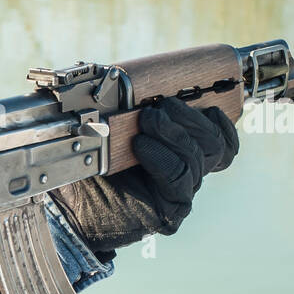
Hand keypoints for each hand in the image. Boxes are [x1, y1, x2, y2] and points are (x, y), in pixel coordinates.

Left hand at [57, 97, 239, 258]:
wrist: (71, 206)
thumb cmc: (92, 167)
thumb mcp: (113, 129)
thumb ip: (133, 108)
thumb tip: (136, 82)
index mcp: (182, 153)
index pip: (222, 142)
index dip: (220, 123)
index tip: (206, 105)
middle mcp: (187, 174)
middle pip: (215, 145)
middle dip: (190, 119)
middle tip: (157, 109)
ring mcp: (180, 194)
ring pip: (197, 159)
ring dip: (172, 134)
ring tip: (145, 121)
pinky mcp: (170, 211)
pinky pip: (177, 180)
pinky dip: (161, 157)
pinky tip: (140, 145)